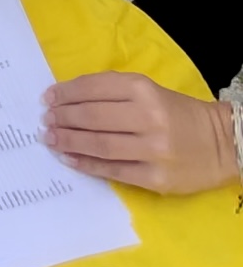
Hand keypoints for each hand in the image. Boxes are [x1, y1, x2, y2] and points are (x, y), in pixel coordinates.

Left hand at [42, 75, 236, 194]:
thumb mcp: (150, 92)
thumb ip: (114, 93)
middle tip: (46, 120)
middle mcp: (148, 117)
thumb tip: (69, 99)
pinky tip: (69, 159)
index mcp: (145, 89)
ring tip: (50, 139)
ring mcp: (152, 150)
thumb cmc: (177, 115)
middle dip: (64, 118)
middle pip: (93, 117)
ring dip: (69, 141)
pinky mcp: (155, 178)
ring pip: (100, 145)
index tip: (48, 97)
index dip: (67, 93)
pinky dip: (87, 165)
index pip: (95, 88)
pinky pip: (113, 170)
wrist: (221, 145)